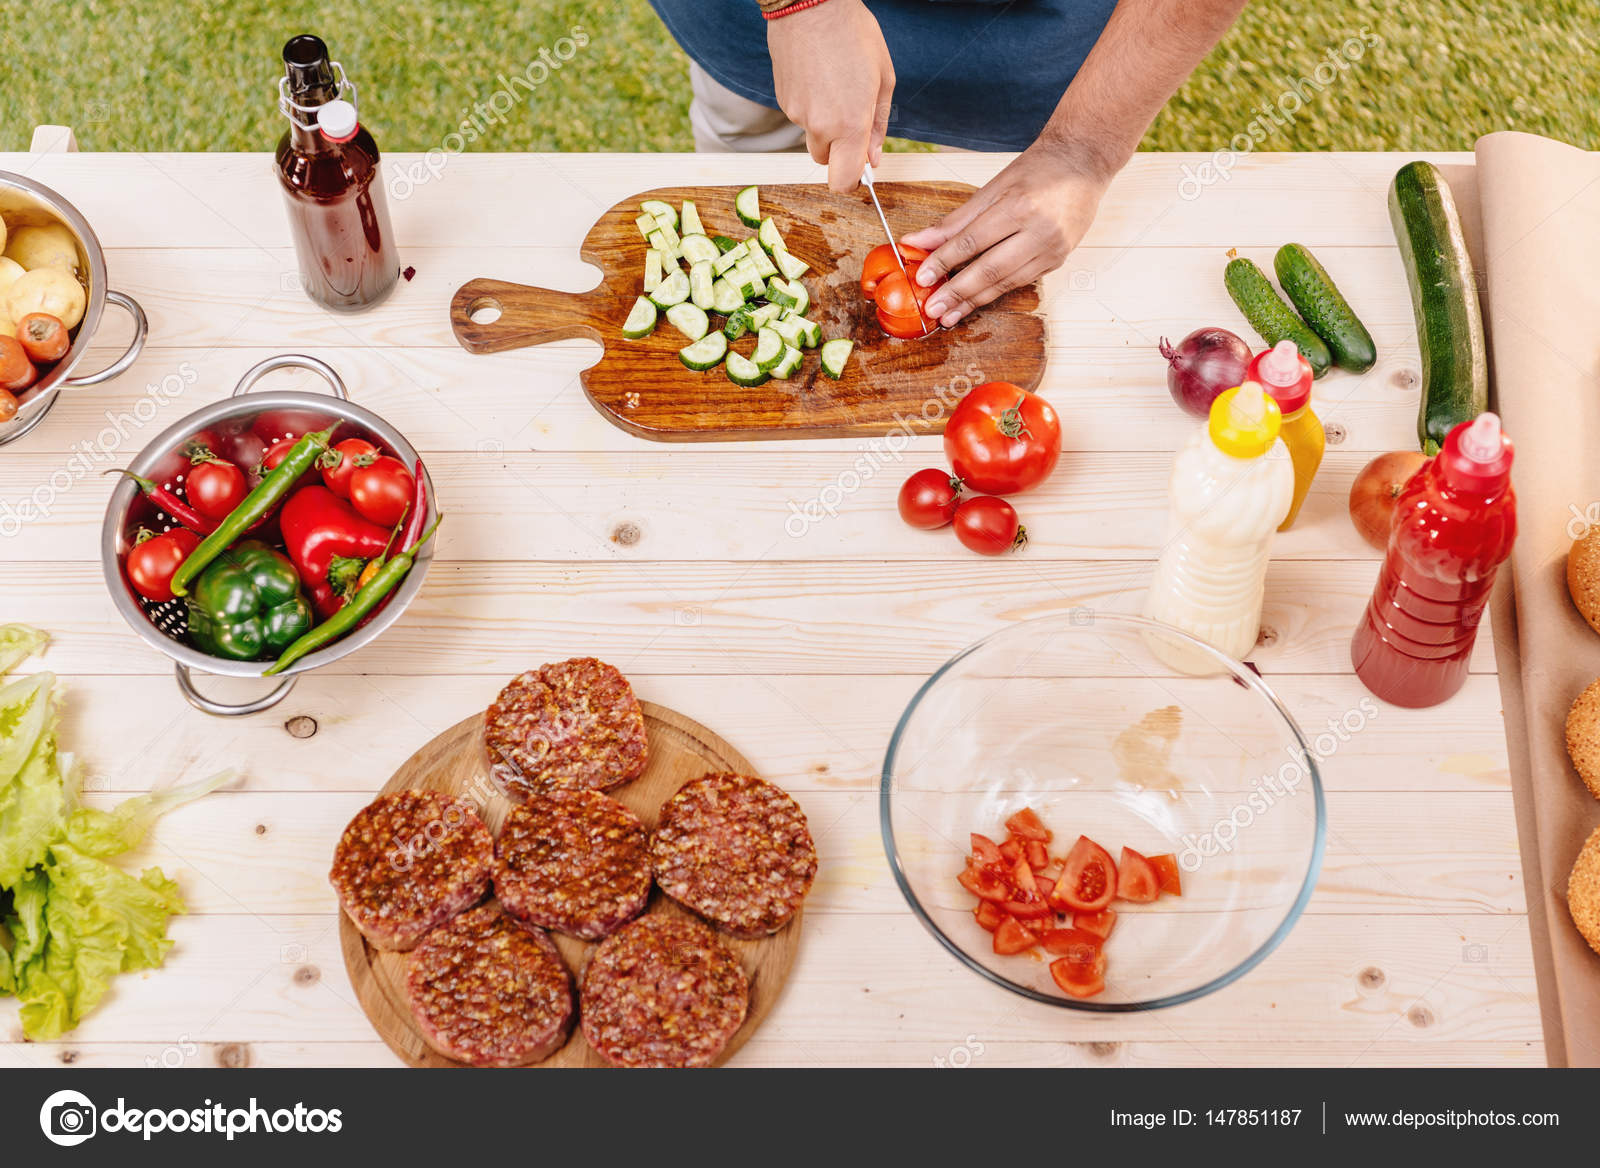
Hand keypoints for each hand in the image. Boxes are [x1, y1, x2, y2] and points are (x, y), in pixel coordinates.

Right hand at [768, 0, 893, 191]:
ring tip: (835, 85)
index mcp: (850, 124)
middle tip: (851, 117)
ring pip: (813, 136)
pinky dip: (811, 106)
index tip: (860, 169)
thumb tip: (873, 159)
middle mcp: (820, 126)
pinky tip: (819, 77)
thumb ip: (879, 125)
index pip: (843, 181)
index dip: (852, 181)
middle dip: (839, 149)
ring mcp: (797, 115)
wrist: (809, 4)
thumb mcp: (882, 77)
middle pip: (826, 161)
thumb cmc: (852, 34)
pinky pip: (800, 116)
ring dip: (825, 124)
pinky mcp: (782, 101)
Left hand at [900, 139, 1113, 327]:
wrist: (1083, 163)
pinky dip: (995, 293)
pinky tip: (975, 302)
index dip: (944, 262)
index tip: (922, 278)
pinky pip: (1020, 282)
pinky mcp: (1058, 261)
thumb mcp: (993, 188)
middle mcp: (1039, 231)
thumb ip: (955, 220)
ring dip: (974, 301)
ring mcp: (1052, 250)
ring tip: (949, 316)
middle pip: (990, 270)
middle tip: (933, 308)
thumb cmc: (1037, 170)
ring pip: (1006, 283)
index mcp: (1019, 207)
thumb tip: (917, 241)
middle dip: (957, 293)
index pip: (972, 242)